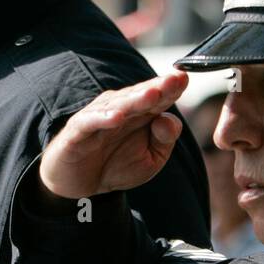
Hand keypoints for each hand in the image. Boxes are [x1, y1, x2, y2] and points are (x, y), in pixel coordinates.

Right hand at [39, 70, 189, 200]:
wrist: (81, 184)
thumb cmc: (117, 166)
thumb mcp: (152, 159)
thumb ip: (165, 140)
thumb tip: (167, 120)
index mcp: (141, 112)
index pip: (159, 97)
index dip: (172, 87)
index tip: (186, 78)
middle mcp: (120, 109)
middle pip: (141, 95)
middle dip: (158, 87)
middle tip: (175, 79)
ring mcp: (97, 117)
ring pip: (118, 105)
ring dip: (135, 99)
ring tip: (152, 95)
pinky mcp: (77, 131)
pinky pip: (90, 122)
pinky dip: (102, 118)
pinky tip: (117, 118)